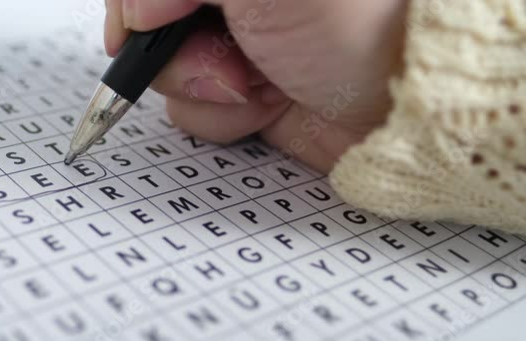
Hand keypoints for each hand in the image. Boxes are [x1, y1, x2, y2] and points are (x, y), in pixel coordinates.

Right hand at [104, 0, 408, 172]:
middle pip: (152, 23)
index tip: (148, 22)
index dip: (136, 4)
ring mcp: (238, 42)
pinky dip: (220, 117)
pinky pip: (194, 109)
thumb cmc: (362, 17)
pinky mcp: (246, 92)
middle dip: (174, 47)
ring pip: (166, 68)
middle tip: (225, 50)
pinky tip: (266, 104)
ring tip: (258, 81)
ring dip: (202, 86)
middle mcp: (234, 0)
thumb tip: (137, 11)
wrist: (416, 97)